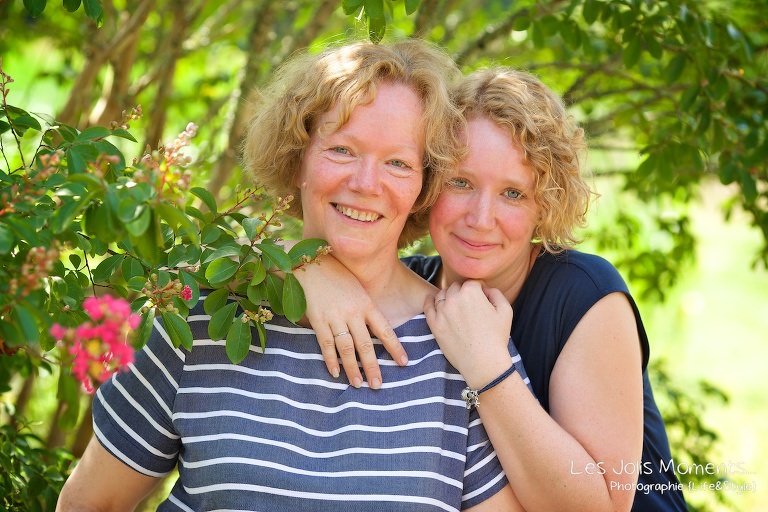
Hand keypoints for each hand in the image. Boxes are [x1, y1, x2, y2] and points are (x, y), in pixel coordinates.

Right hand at [293, 254, 406, 388]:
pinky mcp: (317, 319)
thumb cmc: (337, 275)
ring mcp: (334, 317)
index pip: (384, 330)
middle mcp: (352, 312)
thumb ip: (366, 308)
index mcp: (366, 304)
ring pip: (346, 348)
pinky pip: (326, 344)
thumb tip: (375, 330)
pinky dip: (330, 360)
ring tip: (358, 384)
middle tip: (378, 385)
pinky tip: (335, 373)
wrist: (311, 264)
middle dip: (372, 366)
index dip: (395, 347)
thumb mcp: (358, 288)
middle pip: (365, 344)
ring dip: (352, 368)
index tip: (403, 363)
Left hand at [424, 280, 512, 388]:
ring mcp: (442, 311)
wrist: (483, 363)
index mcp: (471, 292)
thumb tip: (484, 289)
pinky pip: (428, 306)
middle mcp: (454, 298)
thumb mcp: (505, 310)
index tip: (482, 299)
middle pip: (456, 287)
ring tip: (456, 307)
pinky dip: (430, 301)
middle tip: (470, 306)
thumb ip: (495, 292)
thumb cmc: (497, 337)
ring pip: (442, 294)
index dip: (479, 290)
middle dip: (463, 293)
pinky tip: (433, 300)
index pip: (472, 283)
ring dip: (449, 297)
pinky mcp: (434, 324)